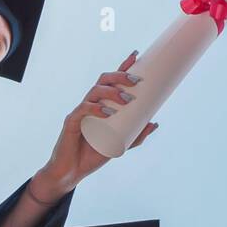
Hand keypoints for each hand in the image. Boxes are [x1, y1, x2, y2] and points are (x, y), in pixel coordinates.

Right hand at [29, 51, 157, 203]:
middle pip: (103, 80)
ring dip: (112, 92)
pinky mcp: (71, 122)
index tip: (136, 55)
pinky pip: (83, 109)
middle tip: (136, 82)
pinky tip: (108, 113)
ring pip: (94, 91)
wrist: (72, 172)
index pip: (112, 81)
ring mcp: (80, 111)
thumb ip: (136, 135)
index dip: (122, 67)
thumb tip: (154, 123)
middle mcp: (91, 104)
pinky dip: (97, 109)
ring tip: (127, 99)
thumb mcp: (120, 145)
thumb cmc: (93, 155)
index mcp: (102, 105)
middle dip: (120, 76)